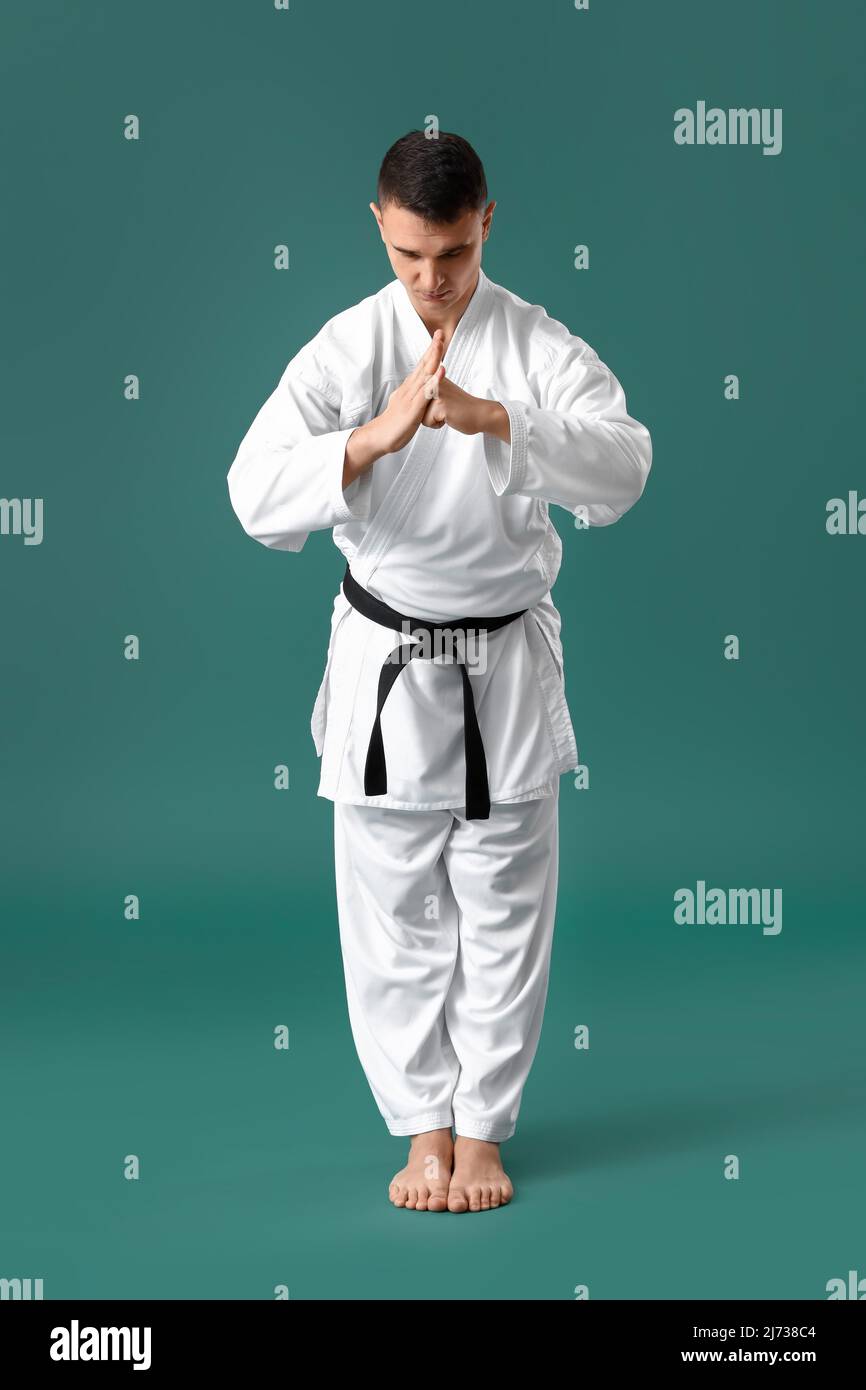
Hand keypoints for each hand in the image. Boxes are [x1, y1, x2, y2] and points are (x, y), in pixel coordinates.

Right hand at [371, 330, 446, 454]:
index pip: (421, 367)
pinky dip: (434, 380)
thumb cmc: (394, 426)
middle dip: (432, 348)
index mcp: (408, 389)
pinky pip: (425, 393)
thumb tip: (423, 393)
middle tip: (440, 332)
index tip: (439, 338)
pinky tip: (441, 370)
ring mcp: (410, 398)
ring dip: (433, 358)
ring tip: (440, 344)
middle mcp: (408, 390)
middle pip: (422, 365)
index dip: (430, 352)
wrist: (378, 439)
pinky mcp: (412, 410)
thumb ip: (415, 400)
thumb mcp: (407, 409)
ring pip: (423, 375)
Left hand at [421, 372, 496, 435]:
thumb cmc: (462, 406)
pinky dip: (438, 424)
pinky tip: (449, 416)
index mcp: (432, 376)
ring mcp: (435, 392)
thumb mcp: (442, 392)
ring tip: (447, 412)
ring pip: (420, 415)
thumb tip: (414, 394)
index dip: (425, 404)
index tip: (435, 401)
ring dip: (433, 419)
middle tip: (446, 407)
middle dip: (429, 413)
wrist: (480, 413)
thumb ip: (428, 391)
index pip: (416, 396)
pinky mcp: (439, 404)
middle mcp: (432, 381)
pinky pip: (427, 422)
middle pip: (416, 407)